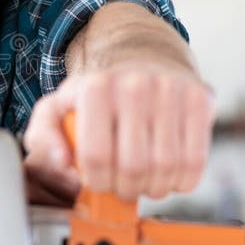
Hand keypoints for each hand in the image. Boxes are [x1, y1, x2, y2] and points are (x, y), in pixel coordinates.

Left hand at [24, 65, 214, 200]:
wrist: (142, 55)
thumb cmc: (98, 92)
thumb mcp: (59, 106)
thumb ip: (44, 135)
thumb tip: (62, 162)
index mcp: (96, 87)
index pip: (96, 157)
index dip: (97, 182)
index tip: (98, 182)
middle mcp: (135, 84)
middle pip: (133, 167)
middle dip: (126, 189)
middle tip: (123, 188)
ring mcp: (171, 90)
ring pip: (166, 167)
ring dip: (155, 188)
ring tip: (146, 183)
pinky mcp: (200, 99)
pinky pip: (195, 160)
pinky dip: (183, 181)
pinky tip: (171, 176)